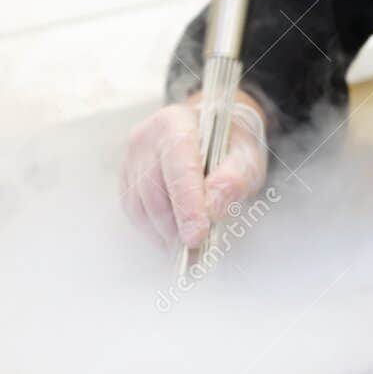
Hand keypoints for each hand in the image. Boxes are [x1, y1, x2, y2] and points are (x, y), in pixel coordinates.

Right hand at [119, 90, 269, 247]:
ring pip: (140, 205)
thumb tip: (213, 207)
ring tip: (189, 249)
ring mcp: (131, 159)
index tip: (197, 235)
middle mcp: (146, 138)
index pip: (178, 165)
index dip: (187, 203)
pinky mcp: (126, 179)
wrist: (211, 136)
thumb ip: (234, 179)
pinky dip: (154, 231)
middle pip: (154, 190)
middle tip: (198, 248)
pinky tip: (174, 239)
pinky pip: (135, 211)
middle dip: (176, 225)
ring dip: (164, 233)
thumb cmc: (229, 147)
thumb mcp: (246, 158)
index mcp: (177, 123)